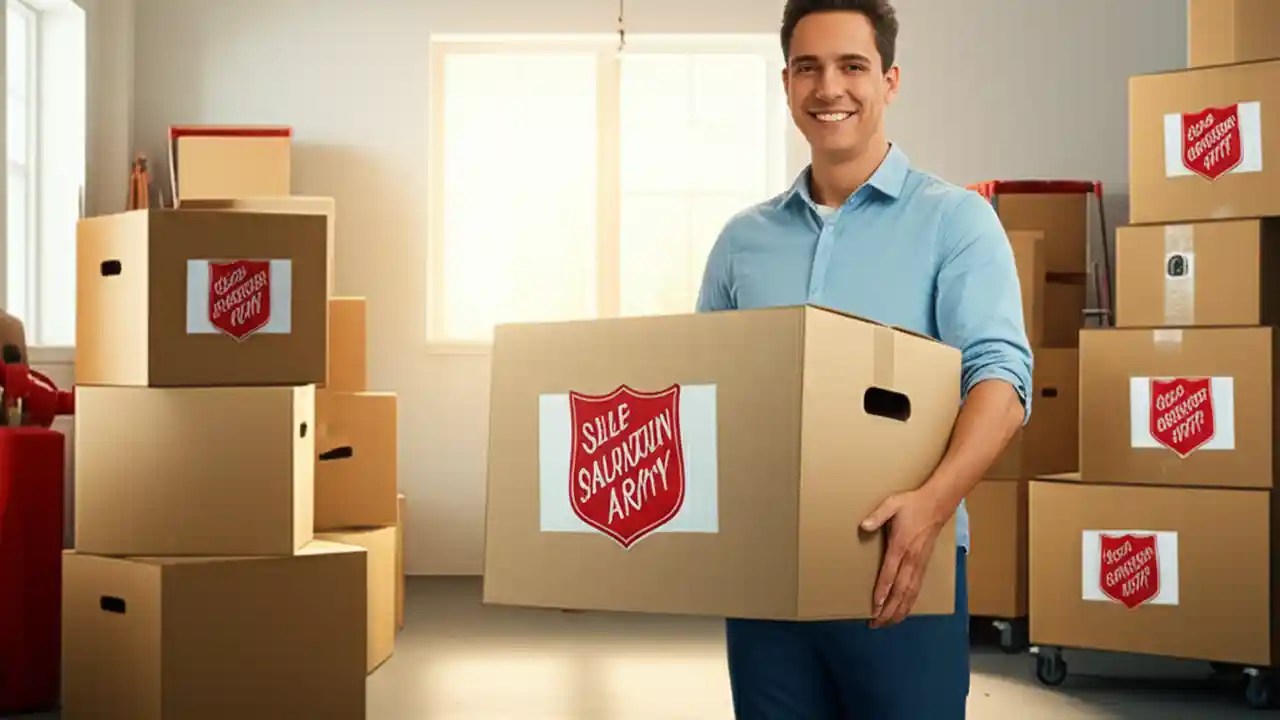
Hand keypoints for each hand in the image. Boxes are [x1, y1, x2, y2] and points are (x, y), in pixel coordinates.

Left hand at [861, 488, 948, 628]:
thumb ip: (878, 515)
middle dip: (888, 610)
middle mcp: (911, 560)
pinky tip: (903, 612)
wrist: (937, 504)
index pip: (890, 574)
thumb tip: (864, 525)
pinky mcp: (924, 565)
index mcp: (901, 546)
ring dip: (899, 611)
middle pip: (900, 590)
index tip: (875, 607)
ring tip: (887, 624)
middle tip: (875, 624)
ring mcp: (919, 564)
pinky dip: (909, 603)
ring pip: (910, 594)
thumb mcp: (892, 504)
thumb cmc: (912, 504)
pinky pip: (917, 589)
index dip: (882, 592)